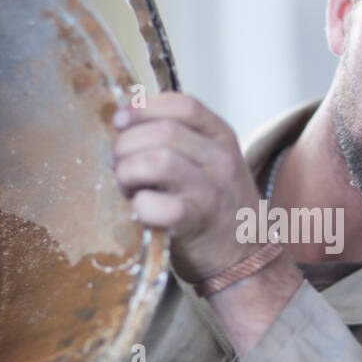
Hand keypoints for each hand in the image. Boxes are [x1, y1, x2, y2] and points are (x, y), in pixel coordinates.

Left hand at [111, 92, 261, 283]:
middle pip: (164, 132)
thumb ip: (179, 139)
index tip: (120, 121)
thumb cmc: (214, 206)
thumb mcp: (211, 162)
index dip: (144, 108)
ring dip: (128, 171)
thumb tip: (122, 123)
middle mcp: (221, 160)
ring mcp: (210, 190)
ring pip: (157, 161)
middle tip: (118, 163)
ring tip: (127, 185)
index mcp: (222, 137)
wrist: (243, 257)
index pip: (183, 104)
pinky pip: (155, 204)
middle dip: (127, 144)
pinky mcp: (195, 221)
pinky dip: (137, 205)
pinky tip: (139, 209)